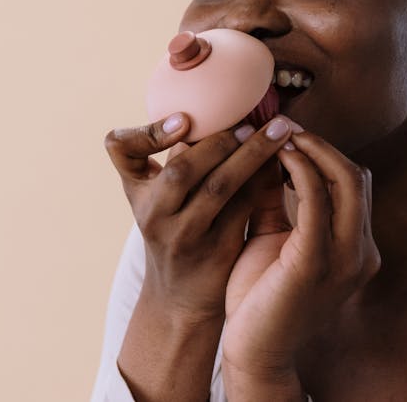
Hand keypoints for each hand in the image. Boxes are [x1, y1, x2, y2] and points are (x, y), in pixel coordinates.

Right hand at [103, 113, 295, 321]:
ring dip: (252, 156)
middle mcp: (153, 213)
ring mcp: (183, 236)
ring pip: (218, 188)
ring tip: (278, 134)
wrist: (180, 301)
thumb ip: (181, 157)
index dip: (148, 131)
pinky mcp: (214, 253)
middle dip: (220, 140)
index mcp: (138, 191)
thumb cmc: (177, 230)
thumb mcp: (162, 198)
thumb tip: (224, 105)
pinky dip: (263, 184)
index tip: (184, 120)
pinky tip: (285, 166)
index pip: (121, 148)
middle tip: (252, 120)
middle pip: (182, 168)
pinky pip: (243, 211)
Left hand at [221, 129, 380, 394]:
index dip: (325, 153)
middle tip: (283, 124)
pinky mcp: (316, 263)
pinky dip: (301, 171)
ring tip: (280, 133)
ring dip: (313, 150)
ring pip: (346, 181)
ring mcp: (345, 259)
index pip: (355, 185)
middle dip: (321, 144)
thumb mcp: (272, 240)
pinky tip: (278, 158)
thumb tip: (267, 152)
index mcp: (356, 248)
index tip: (289, 134)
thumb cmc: (259, 300)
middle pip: (357, 176)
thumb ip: (276, 201)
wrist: (253, 353)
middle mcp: (361, 252)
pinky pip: (318, 201)